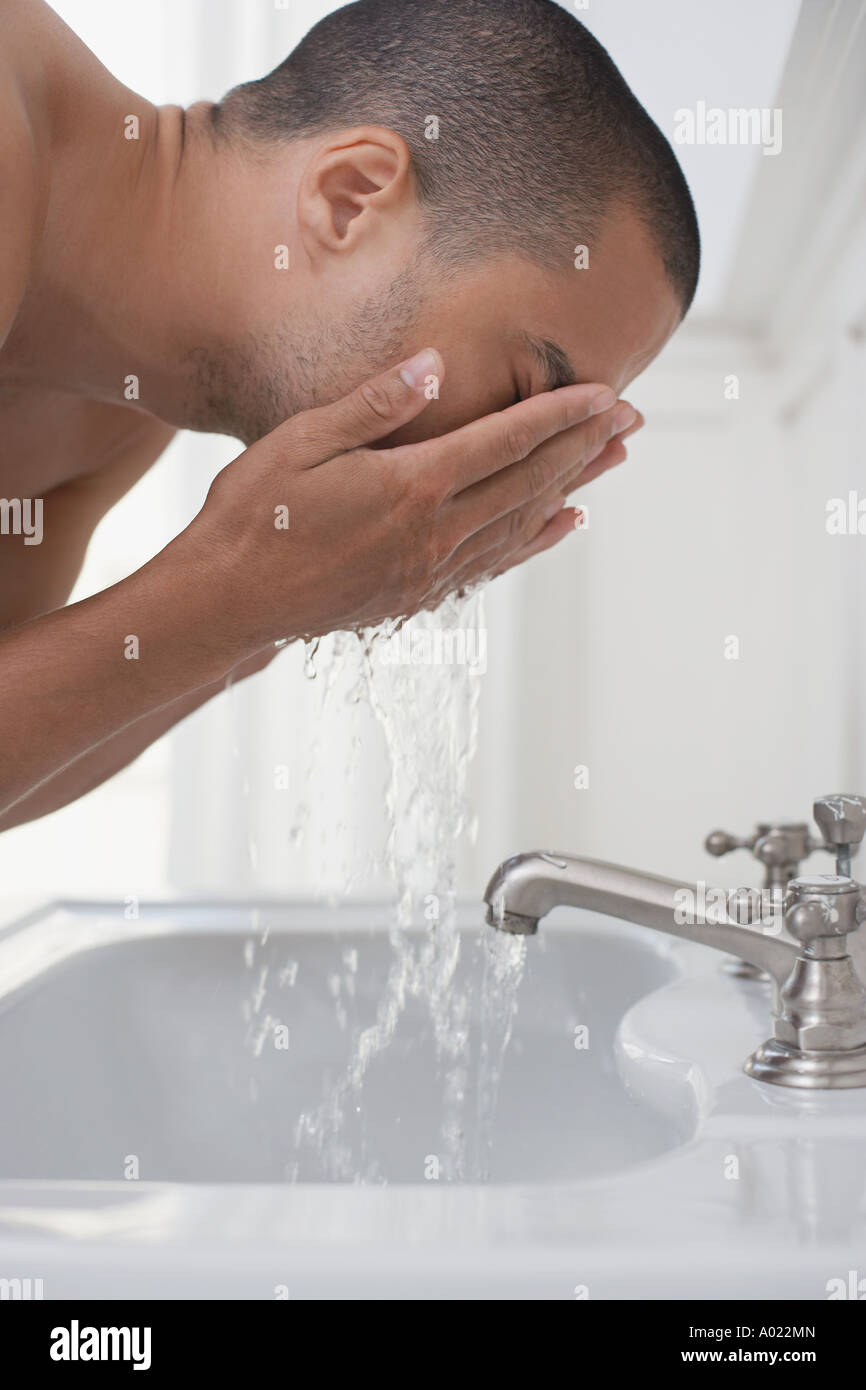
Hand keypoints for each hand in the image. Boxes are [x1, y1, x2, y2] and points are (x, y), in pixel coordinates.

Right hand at [186, 348, 639, 653]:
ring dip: (573, 487)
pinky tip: (564, 524)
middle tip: (633, 420)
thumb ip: (374, 404)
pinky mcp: (418, 595)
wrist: (227, 605)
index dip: (562, 415)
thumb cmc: (253, 516)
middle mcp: (435, 534)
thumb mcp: (301, 442)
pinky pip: (497, 563)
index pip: (508, 441)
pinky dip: (537, 539)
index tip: (608, 393)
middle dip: (585, 446)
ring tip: (613, 461)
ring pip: (523, 522)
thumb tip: (435, 365)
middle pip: (530, 481)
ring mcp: (431, 570)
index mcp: (412, 487)